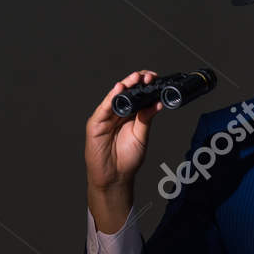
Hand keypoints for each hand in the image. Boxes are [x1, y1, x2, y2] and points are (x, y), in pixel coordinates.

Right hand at [85, 70, 160, 232]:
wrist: (115, 177)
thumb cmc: (127, 159)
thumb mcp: (141, 136)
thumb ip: (146, 119)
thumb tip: (156, 103)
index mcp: (129, 115)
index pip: (137, 95)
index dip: (145, 85)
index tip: (155, 78)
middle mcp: (117, 113)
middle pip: (126, 92)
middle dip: (137, 82)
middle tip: (149, 76)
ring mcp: (106, 117)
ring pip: (115, 97)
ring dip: (126, 86)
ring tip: (136, 78)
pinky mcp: (96, 124)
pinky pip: (104, 108)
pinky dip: (111, 98)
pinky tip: (119, 89)